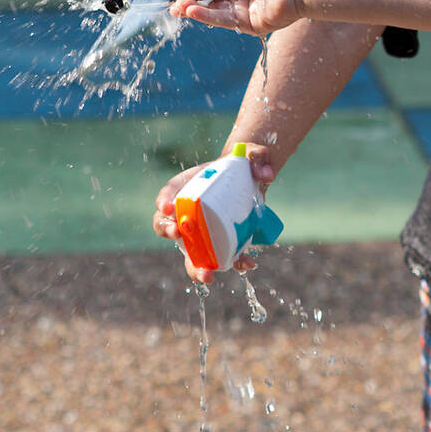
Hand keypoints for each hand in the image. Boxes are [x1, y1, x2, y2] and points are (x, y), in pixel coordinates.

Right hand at [151, 143, 276, 284]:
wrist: (251, 183)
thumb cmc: (242, 166)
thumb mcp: (252, 155)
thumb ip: (258, 157)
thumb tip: (266, 175)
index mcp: (187, 186)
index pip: (168, 193)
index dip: (164, 201)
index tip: (167, 207)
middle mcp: (187, 212)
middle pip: (166, 225)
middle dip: (168, 231)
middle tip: (178, 233)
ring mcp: (200, 232)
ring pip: (189, 252)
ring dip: (195, 266)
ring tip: (207, 275)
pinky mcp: (217, 244)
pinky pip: (219, 258)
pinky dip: (232, 263)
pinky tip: (246, 263)